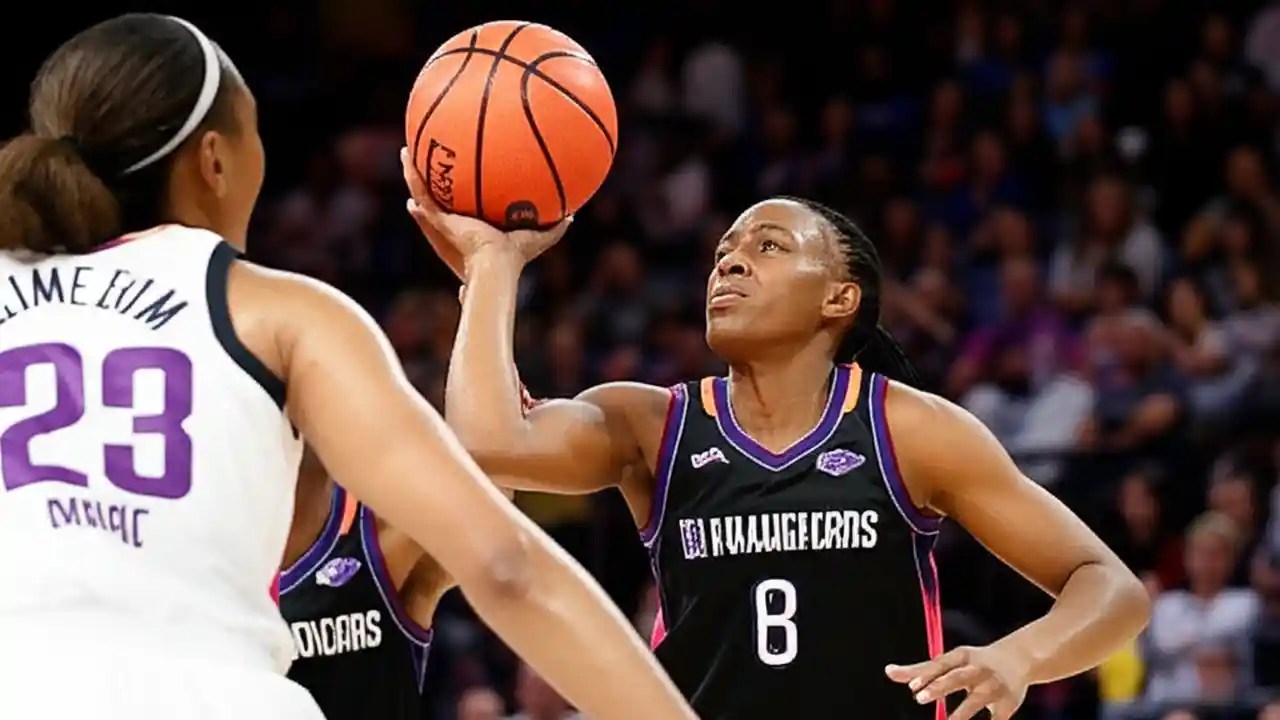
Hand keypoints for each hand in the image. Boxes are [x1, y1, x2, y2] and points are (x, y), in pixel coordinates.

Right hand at [400, 148, 571, 272]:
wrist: (495, 265)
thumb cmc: (517, 257)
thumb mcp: (540, 237)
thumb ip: (556, 227)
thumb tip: (573, 216)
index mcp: (475, 232)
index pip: (462, 217)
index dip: (456, 206)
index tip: (454, 190)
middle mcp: (456, 227)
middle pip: (439, 204)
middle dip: (432, 188)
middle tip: (427, 168)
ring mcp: (443, 223)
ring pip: (423, 194)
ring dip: (414, 173)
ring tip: (407, 153)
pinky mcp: (436, 219)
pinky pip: (421, 192)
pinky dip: (412, 174)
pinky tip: (406, 155)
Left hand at [886, 644, 1028, 719]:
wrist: (1017, 660)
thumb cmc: (973, 663)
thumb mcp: (949, 662)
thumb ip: (920, 669)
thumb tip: (888, 671)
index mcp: (962, 657)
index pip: (942, 664)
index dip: (927, 674)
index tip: (912, 686)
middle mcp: (979, 669)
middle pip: (957, 677)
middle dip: (939, 687)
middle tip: (919, 698)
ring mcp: (994, 687)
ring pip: (976, 700)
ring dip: (961, 713)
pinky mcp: (1007, 705)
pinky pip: (995, 719)